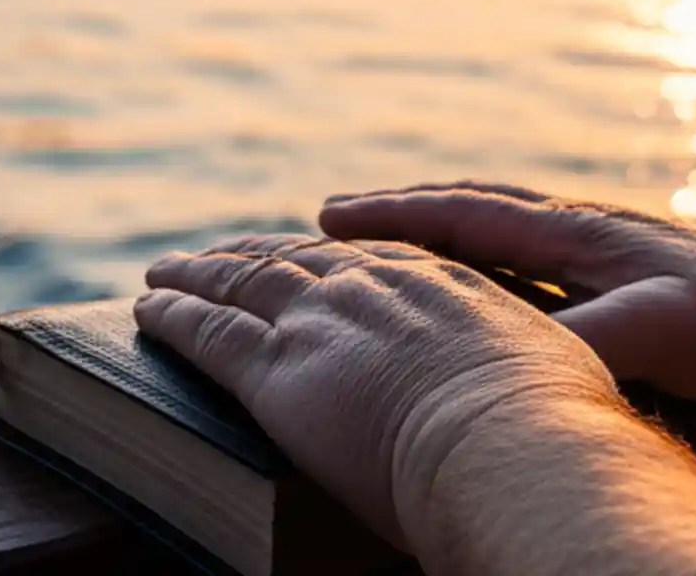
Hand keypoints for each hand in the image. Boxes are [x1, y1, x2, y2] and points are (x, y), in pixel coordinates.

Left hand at [134, 235, 616, 548]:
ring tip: (163, 271)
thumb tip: (521, 383)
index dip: (322, 255)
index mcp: (437, 282)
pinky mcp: (276, 371)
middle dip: (249, 254)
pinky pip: (207, 332)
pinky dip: (173, 318)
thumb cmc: (548, 426)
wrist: (512, 445)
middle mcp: (372, 286)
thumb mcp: (544, 369)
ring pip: (239, 283)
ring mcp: (321, 322)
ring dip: (196, 274)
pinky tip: (147, 310)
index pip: (363, 257)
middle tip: (214, 254)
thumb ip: (511, 362)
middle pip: (292, 258)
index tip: (300, 249)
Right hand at [319, 182, 695, 400]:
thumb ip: (581, 341)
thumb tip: (512, 360)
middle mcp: (568, 224)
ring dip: (433, 222)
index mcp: (566, 232)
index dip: (391, 214)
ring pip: (491, 218)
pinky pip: (516, 245)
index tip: (329, 213)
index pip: (461, 212)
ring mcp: (585, 239)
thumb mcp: (648, 332)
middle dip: (398, 209)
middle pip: (465, 202)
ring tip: (385, 237)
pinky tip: (467, 272)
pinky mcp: (601, 262)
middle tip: (334, 217)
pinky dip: (473, 247)